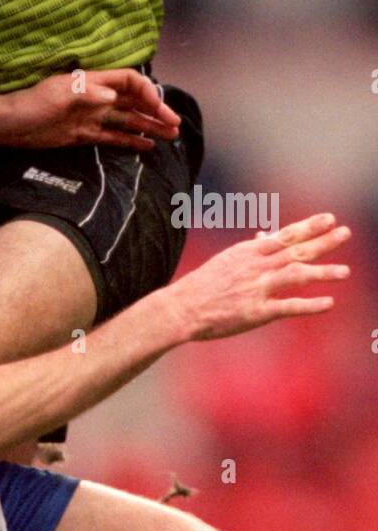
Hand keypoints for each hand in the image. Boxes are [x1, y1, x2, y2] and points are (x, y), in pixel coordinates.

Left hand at [2, 69, 180, 150]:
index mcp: (92, 83)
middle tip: (175, 125)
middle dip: (154, 111)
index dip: (146, 91)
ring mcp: (90, 117)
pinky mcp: (83, 135)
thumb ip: (85, 95)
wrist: (9, 126)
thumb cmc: (31, 104)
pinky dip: (130, 141)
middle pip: (132, 102)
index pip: (128, 82)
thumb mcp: (57, 96)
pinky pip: (112, 136)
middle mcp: (95, 98)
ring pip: (126, 120)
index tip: (159, 108)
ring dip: (148, 126)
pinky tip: (146, 146)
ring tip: (170, 136)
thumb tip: (113, 96)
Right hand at [164, 213, 351, 341]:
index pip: (286, 235)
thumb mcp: (227, 259)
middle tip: (346, 232)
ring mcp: (257, 288)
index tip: (330, 218)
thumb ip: (251, 249)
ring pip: (296, 275)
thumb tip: (265, 235)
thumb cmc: (205, 284)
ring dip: (323, 272)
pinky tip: (329, 303)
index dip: (309, 226)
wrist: (183, 307)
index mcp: (249, 252)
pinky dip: (310, 305)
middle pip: (296, 251)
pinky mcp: (257, 312)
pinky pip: (289, 307)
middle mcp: (256, 266)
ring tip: (345, 271)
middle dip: (323, 242)